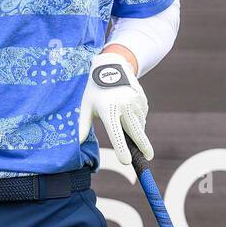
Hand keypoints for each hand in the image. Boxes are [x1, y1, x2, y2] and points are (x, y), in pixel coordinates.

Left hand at [77, 50, 153, 165]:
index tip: (126, 161)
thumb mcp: (86, 106)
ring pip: (139, 125)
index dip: (121, 149)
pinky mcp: (142, 100)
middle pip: (136, 131)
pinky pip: (141, 116)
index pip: (115, 133)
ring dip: (136, 132)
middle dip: (143, 146)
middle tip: (149, 157)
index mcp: (107, 110)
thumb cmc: (95, 89)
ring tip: (124, 122)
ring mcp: (135, 102)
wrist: (112, 66)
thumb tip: (76, 143)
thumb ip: (82, 126)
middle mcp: (123, 106)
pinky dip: (137, 120)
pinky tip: (128, 112)